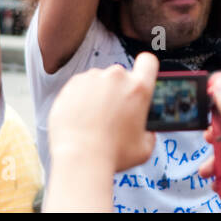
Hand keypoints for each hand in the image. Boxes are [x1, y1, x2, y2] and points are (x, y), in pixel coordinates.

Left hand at [48, 52, 157, 173]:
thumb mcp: (144, 148)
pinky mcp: (72, 84)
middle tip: (113, 114)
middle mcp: (116, 78)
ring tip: (94, 120)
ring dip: (98, 94)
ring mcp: (92, 78)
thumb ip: (148, 133)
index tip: (141, 78)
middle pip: (121, 75)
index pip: (148, 62)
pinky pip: (80, 86)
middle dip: (118, 90)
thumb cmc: (111, 155)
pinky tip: (81, 118)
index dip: (146, 69)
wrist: (80, 158)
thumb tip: (146, 131)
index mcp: (138, 89)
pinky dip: (80, 98)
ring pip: (99, 80)